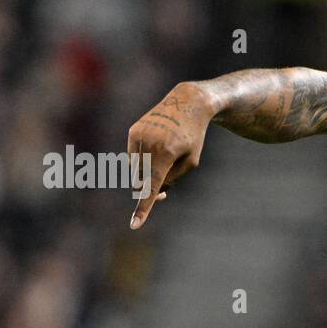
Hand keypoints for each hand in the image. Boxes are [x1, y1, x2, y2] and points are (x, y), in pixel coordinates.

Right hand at [125, 82, 215, 228]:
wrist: (187, 103)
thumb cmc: (193, 136)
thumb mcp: (191, 161)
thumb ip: (171, 178)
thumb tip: (150, 189)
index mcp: (167, 153)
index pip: (152, 185)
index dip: (143, 208)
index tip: (135, 224)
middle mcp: (150, 143)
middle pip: (142, 180)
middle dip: (150, 190)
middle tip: (163, 195)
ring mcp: (138, 135)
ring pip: (136, 170)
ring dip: (147, 174)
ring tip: (166, 161)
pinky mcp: (132, 130)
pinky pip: (133, 156)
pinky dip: (143, 161)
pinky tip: (158, 149)